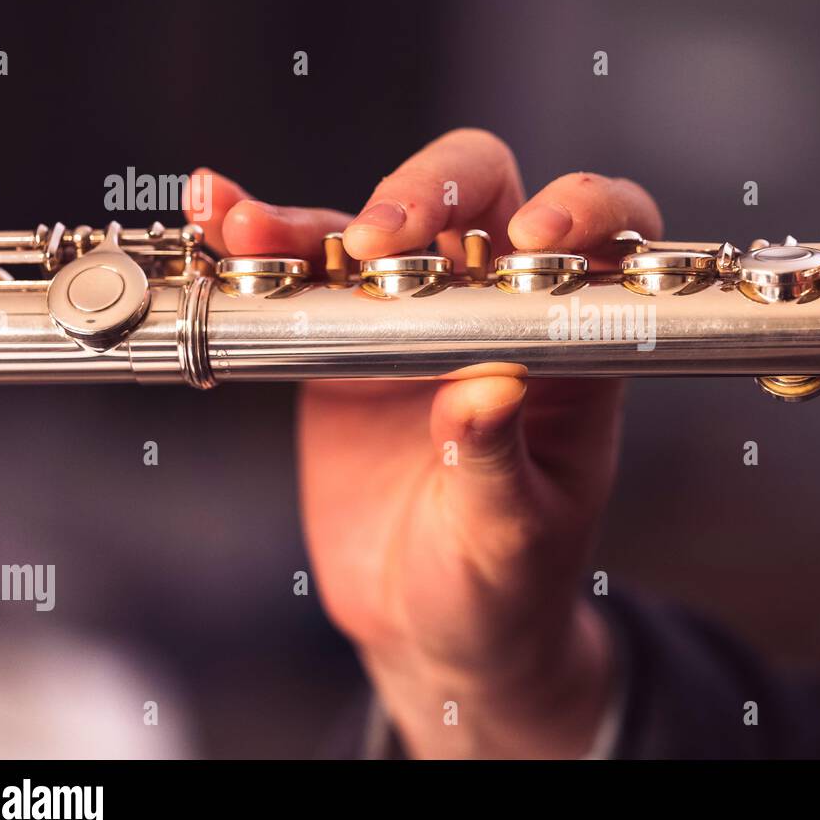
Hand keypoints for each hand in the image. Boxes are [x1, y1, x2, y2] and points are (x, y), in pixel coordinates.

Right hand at [185, 129, 661, 756]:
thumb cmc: (502, 584)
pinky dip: (259, 243)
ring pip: (374, 228)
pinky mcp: (343, 342)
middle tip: (377, 242)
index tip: (531, 240)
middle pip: (480, 196)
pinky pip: (302, 276)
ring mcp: (415, 320)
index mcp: (571, 349)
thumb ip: (498, 463)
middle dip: (429, 191)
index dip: (579, 212)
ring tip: (250, 232)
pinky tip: (219, 219)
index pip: (600, 243)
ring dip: (312, 219)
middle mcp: (496, 314)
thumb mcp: (510, 536)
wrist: (429, 627)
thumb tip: (489, 389)